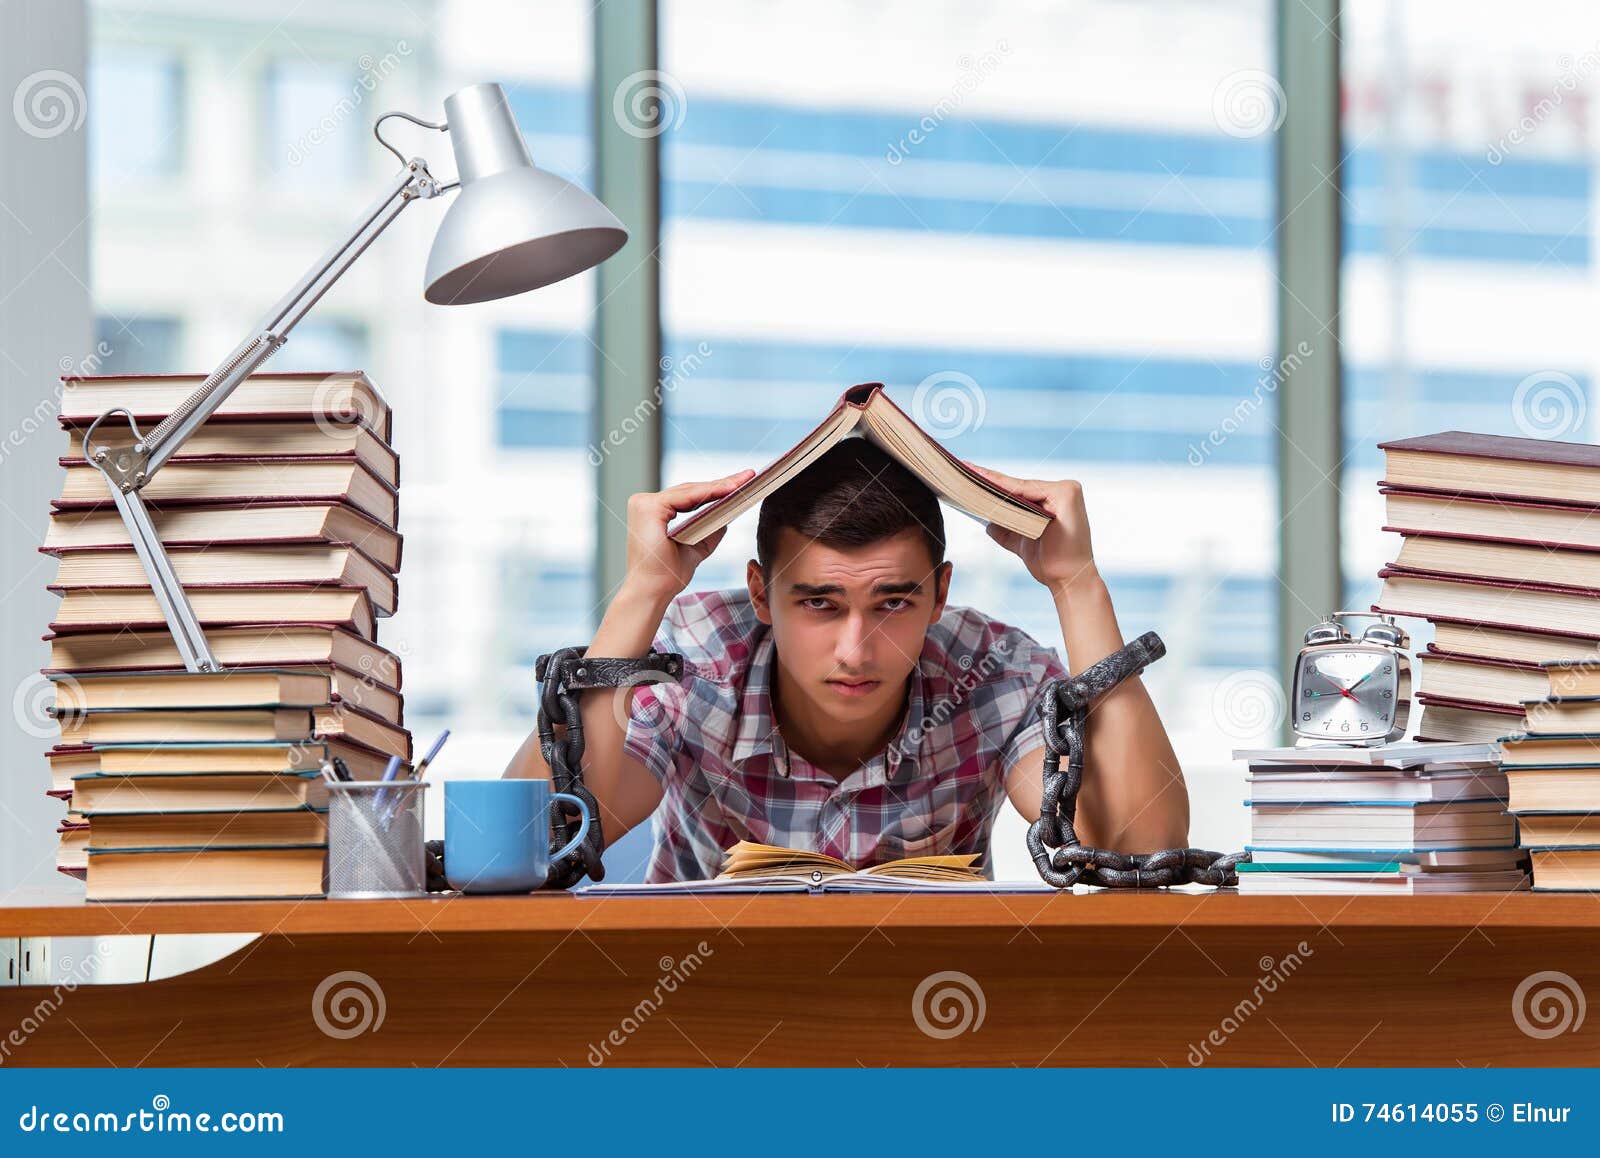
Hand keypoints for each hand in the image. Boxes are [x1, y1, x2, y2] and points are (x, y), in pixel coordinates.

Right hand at [623, 469, 754, 600]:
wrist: (653, 593)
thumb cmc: (668, 576)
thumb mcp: (695, 548)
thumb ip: (708, 530)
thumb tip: (727, 515)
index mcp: (653, 513)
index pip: (689, 497)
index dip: (716, 489)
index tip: (741, 483)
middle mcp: (644, 504)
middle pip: (691, 491)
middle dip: (722, 484)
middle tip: (749, 476)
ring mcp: (644, 503)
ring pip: (691, 491)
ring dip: (720, 486)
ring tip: (744, 482)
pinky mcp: (648, 507)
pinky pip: (686, 496)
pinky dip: (709, 492)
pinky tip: (729, 490)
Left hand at [965, 463, 1099, 593]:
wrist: (1067, 580)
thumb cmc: (1050, 562)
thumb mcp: (1022, 542)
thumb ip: (1007, 530)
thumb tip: (987, 522)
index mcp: (1056, 498)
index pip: (1018, 490)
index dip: (992, 483)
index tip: (968, 474)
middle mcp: (1063, 490)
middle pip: (1018, 486)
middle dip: (989, 480)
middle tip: (961, 470)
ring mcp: (1067, 490)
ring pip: (1020, 487)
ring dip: (992, 482)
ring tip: (966, 474)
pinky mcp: (1066, 493)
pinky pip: (1027, 491)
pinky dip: (1005, 488)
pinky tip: (983, 482)